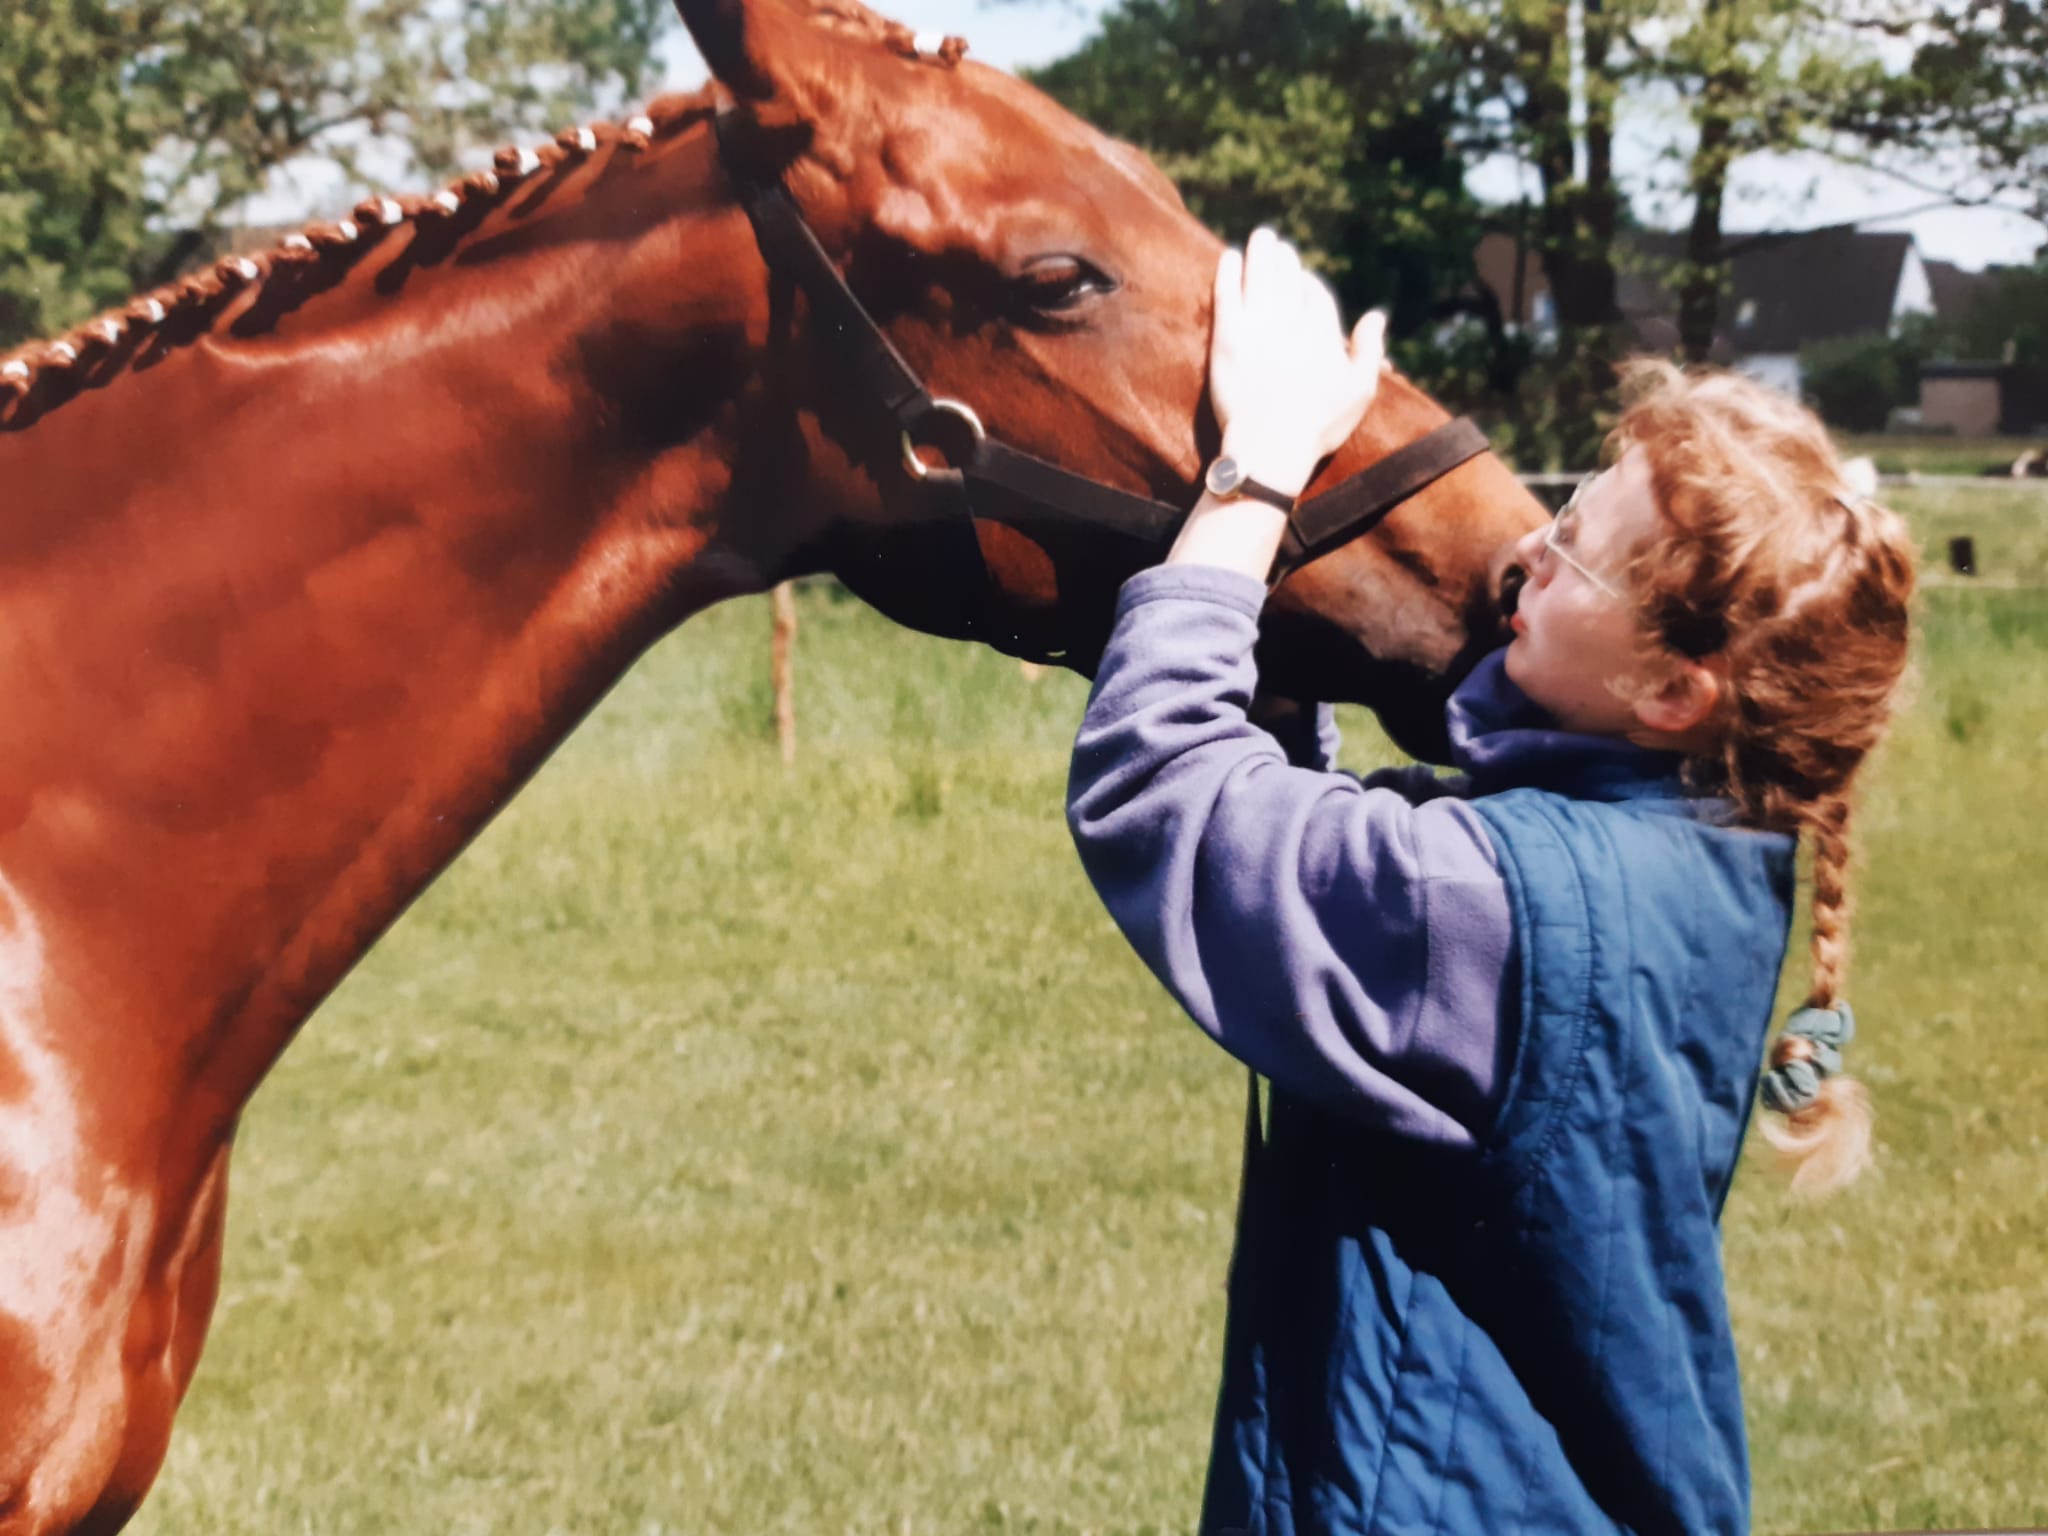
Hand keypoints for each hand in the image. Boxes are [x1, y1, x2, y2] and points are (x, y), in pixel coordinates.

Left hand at [1208, 229, 1386, 496]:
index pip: (1317, 294)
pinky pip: (1228, 293)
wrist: (1271, 447)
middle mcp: (1293, 322)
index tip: (1304, 279)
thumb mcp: (1360, 390)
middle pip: (1290, 279)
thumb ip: (1370, 348)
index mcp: (1324, 332)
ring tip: (1261, 238)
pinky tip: (1229, 256)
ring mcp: (1259, 327)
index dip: (1310, 284)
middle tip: (1280, 247)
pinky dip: (1229, 271)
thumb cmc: (1318, 426)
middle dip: (1286, 260)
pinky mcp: (1228, 337)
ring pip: (1261, 276)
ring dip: (1262, 253)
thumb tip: (1376, 314)